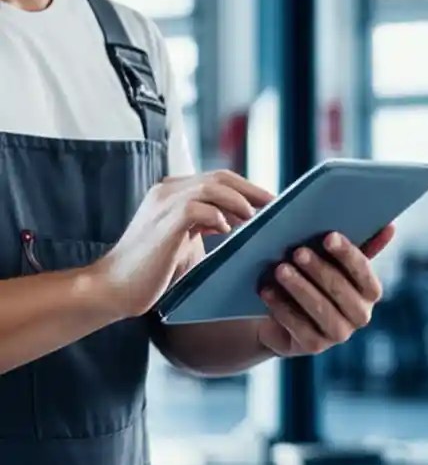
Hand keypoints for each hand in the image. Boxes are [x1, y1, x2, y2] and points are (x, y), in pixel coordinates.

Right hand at [91, 170, 273, 318]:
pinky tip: (226, 230)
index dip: (247, 188)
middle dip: (252, 191)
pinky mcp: (163, 222)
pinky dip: (217, 216)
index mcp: (173, 192)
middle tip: (275, 207)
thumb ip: (209, 224)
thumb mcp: (188, 239)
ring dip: (239, 202)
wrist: (115, 287)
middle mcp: (168, 191)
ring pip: (212, 186)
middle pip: (220, 177)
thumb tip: (243, 221)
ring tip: (255, 219)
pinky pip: (197, 207)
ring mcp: (164, 203)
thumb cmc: (154, 269)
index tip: (271, 203)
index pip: (218, 179)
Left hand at [255, 225, 394, 356]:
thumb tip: (390, 228)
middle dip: (319, 270)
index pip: (365, 273)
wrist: (283, 318)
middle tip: (298, 251)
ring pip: (321, 310)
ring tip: (280, 269)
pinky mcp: (314, 346)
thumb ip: (360, 247)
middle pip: (342, 292)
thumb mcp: (333, 263)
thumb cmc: (313, 281)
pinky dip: (282, 307)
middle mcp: (360, 315)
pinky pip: (299, 326)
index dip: (348, 255)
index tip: (328, 237)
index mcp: (370, 292)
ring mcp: (339, 333)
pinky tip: (268, 291)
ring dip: (300, 288)